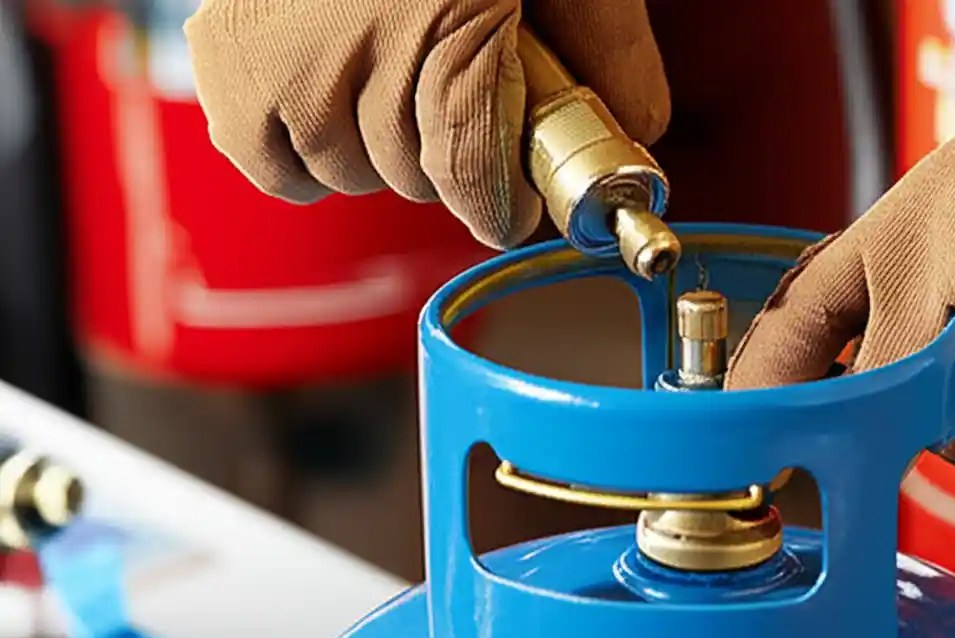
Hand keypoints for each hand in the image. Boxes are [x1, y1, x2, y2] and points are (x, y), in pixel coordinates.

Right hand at [183, 0, 668, 248]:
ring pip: (345, 175)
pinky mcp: (223, 52)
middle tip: (451, 98)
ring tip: (390, 81)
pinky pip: (272, 164)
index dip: (499, 205)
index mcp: (444, 18)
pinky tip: (333, 101)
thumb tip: (638, 129)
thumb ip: (610, 47)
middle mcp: (350, 43)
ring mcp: (277, 53)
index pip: (467, 173)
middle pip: (411, 179)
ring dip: (376, 150)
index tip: (512, 210)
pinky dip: (302, 152)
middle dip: (445, 156)